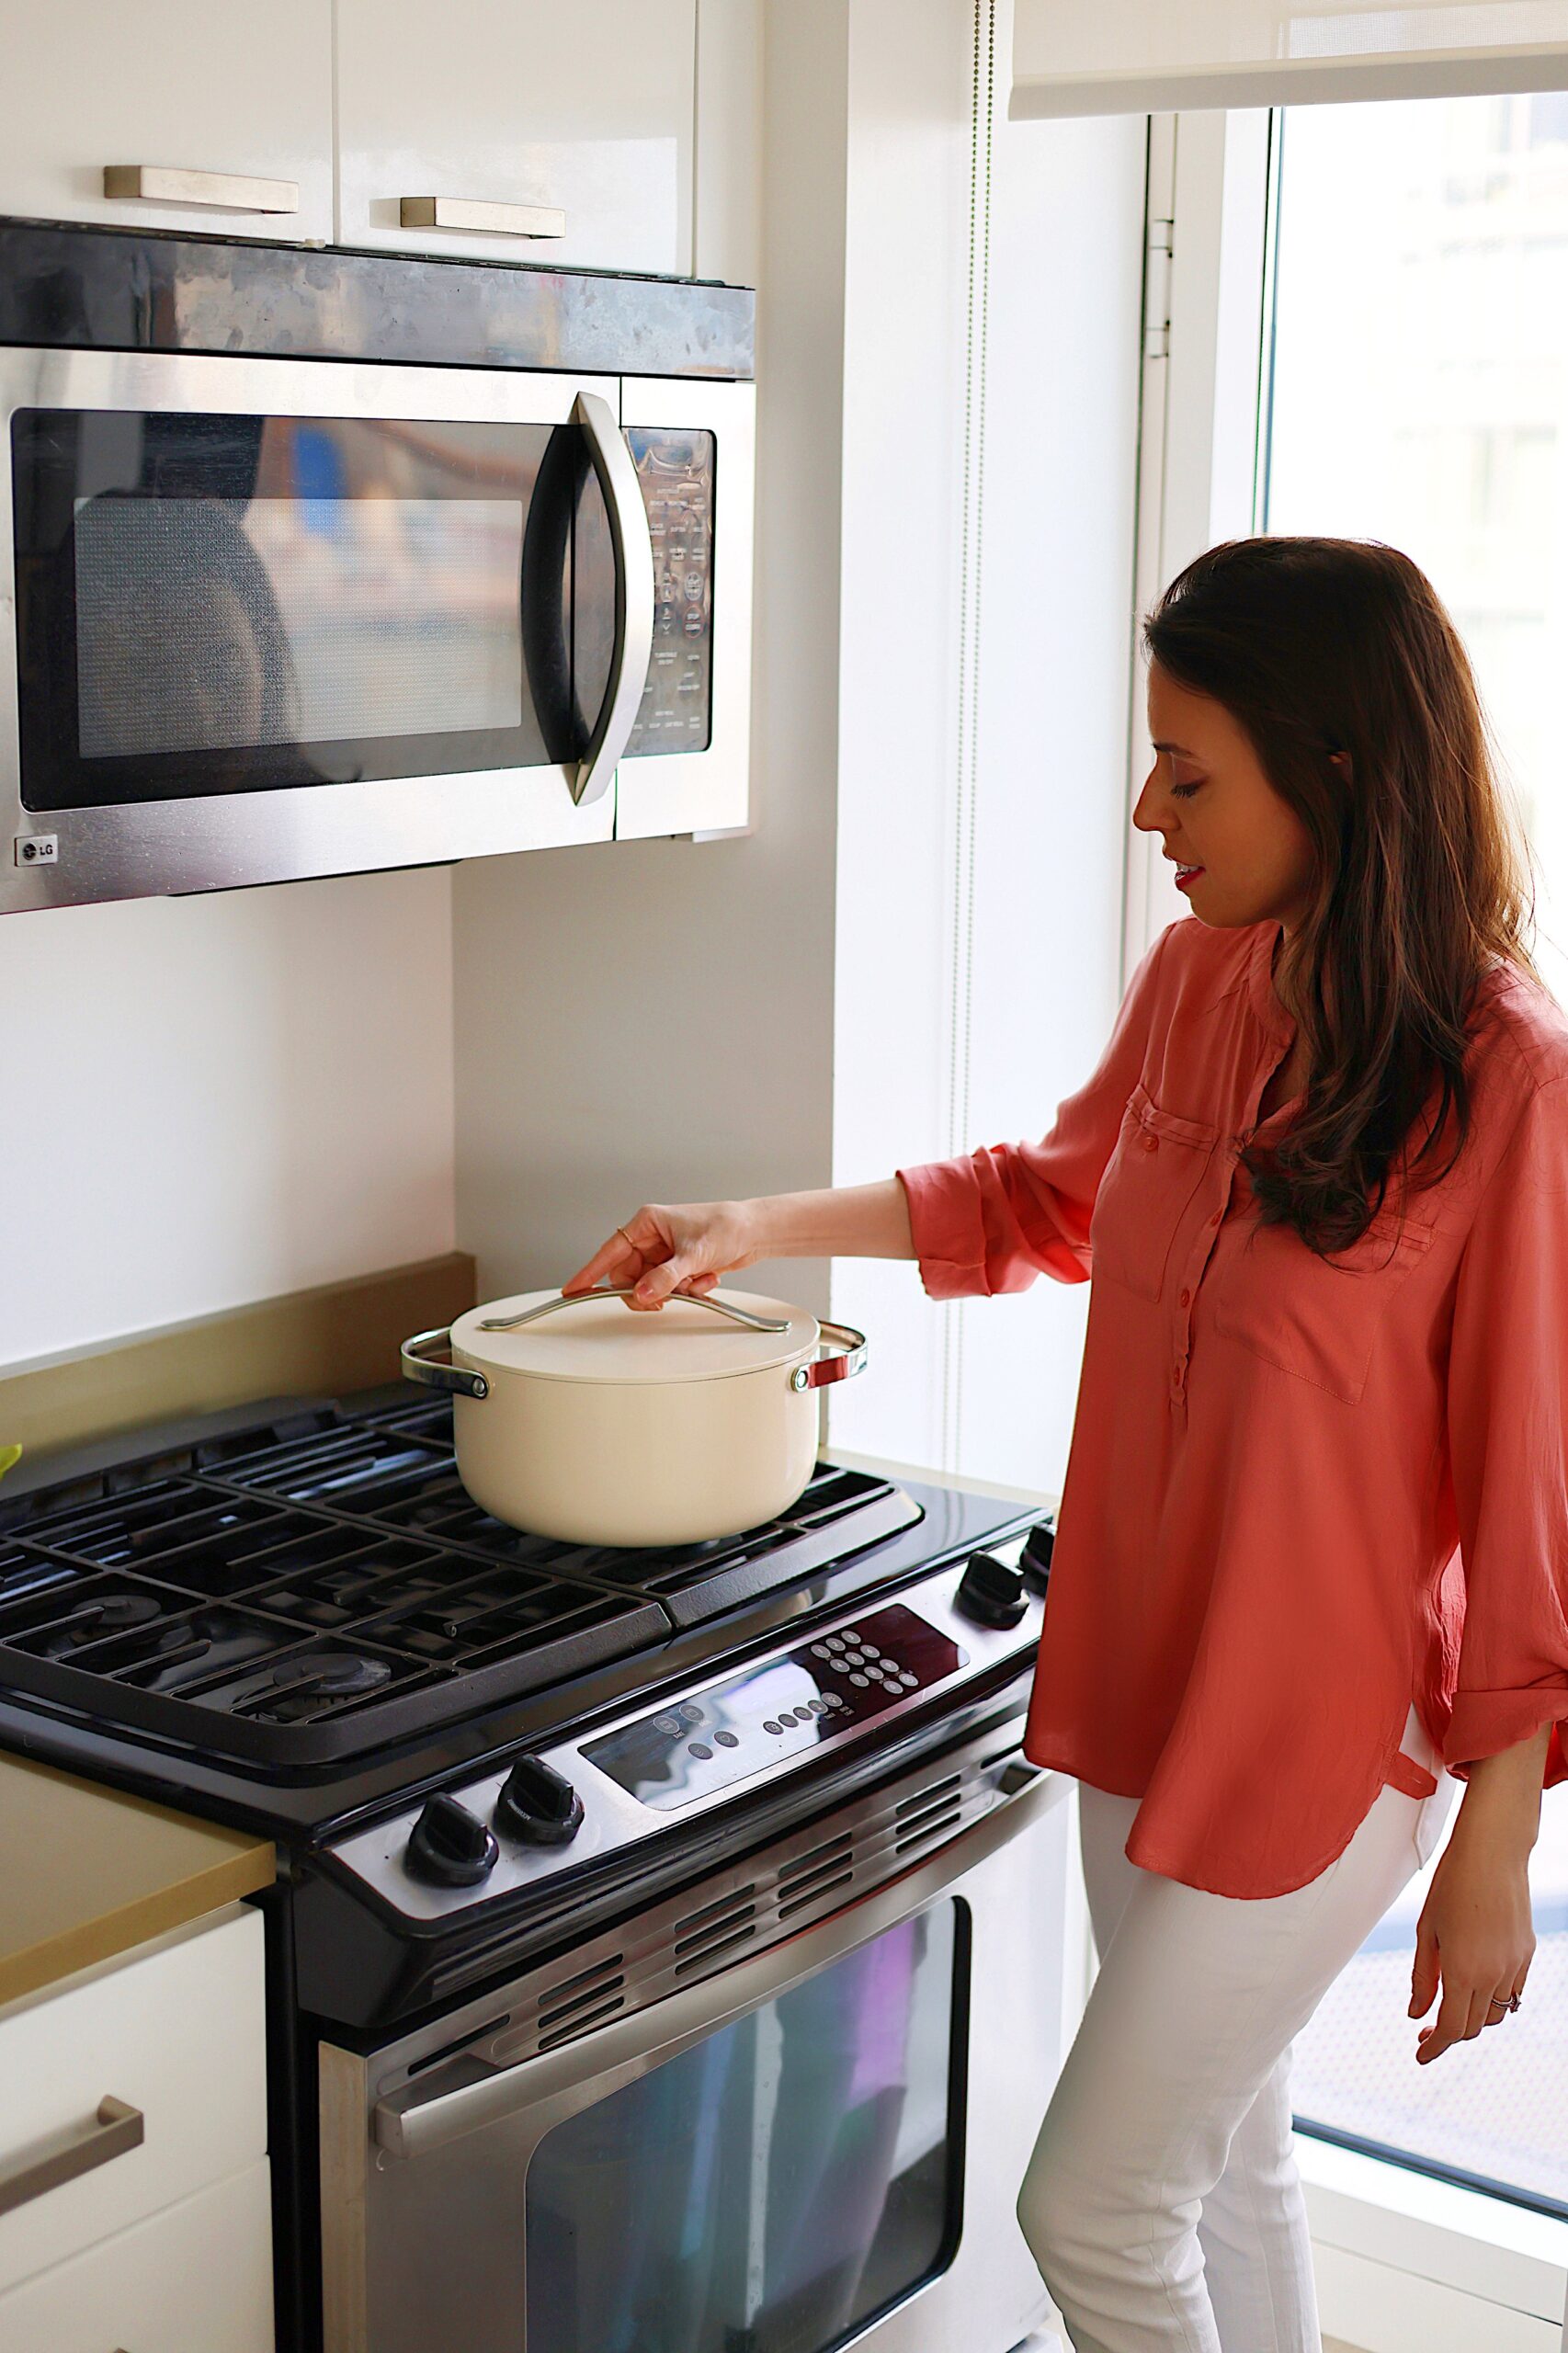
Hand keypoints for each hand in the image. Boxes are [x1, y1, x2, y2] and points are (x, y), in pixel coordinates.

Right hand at [561, 1201, 765, 1311]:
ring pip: (650, 1286)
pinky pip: (669, 1289)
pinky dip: (689, 1289)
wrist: (755, 1231)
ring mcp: (664, 1253)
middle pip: (629, 1276)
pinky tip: (707, 1277)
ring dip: (675, 1291)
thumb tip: (642, 1294)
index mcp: (646, 1223)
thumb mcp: (693, 1255)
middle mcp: (651, 1237)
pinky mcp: (676, 1266)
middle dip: (649, 1290)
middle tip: (667, 1296)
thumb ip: (665, 1278)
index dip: (590, 1272)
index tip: (573, 1290)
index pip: (610, 1251)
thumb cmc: (726, 1226)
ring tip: (697, 1279)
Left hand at [1408, 1809, 1535, 2064]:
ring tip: (1451, 2006)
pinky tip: (1476, 1987)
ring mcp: (1515, 1966)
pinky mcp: (1527, 1954)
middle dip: (1450, 2034)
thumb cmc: (1452, 1885)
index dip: (1436, 2048)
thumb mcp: (1426, 1931)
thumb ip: (1423, 1977)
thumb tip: (1417, 2014)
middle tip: (1427, 2029)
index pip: (1452, 2028)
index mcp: (1463, 1970)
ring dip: (1474, 2018)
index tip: (1421, 2055)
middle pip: (1474, 2027)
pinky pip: (1512, 1993)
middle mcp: (1493, 1974)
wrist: (1492, 1853)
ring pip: (1496, 2014)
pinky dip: (1494, 2000)